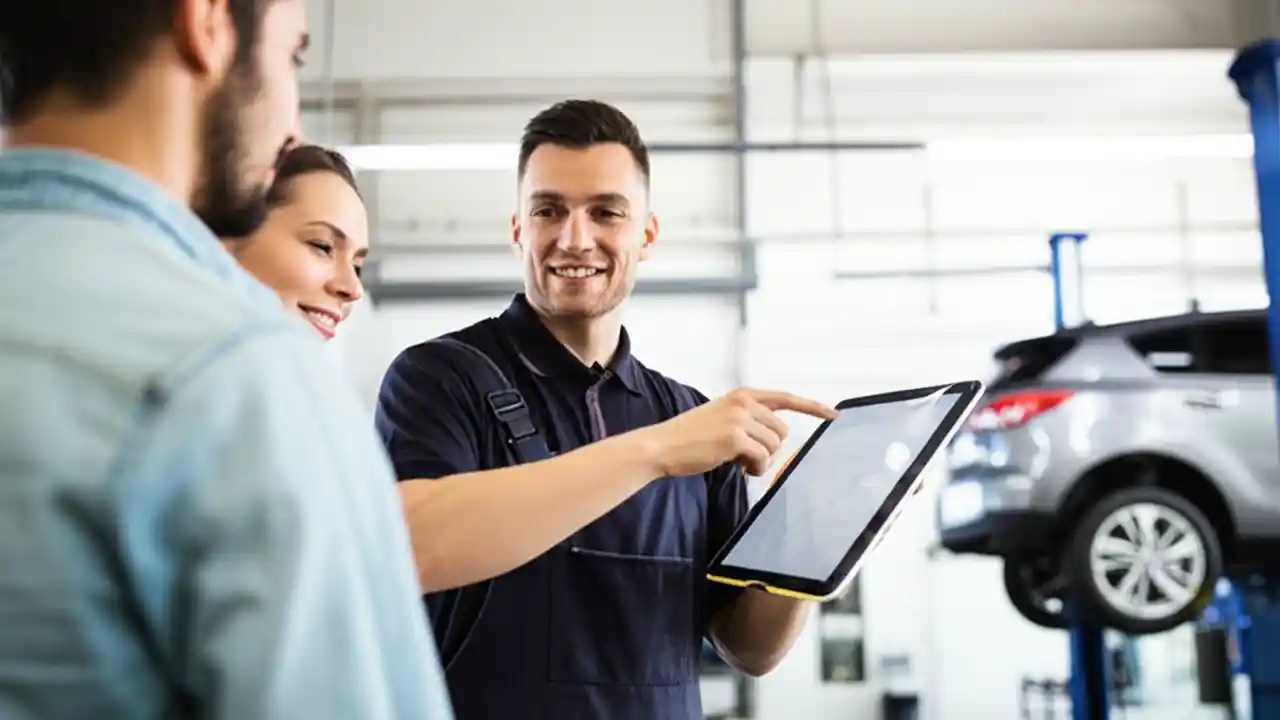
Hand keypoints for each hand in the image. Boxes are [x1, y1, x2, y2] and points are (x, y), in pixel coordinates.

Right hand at [642, 388, 836, 477]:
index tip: (833, 414)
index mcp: (742, 395)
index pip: (785, 398)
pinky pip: (762, 458)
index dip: (812, 407)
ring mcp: (739, 418)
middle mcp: (743, 402)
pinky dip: (753, 469)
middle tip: (746, 457)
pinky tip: (737, 468)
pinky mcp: (735, 437)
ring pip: (774, 446)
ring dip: (760, 461)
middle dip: (770, 448)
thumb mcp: (721, 417)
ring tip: (738, 462)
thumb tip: (774, 439)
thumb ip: (748, 420)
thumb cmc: (690, 437)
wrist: (662, 446)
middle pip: (782, 430)